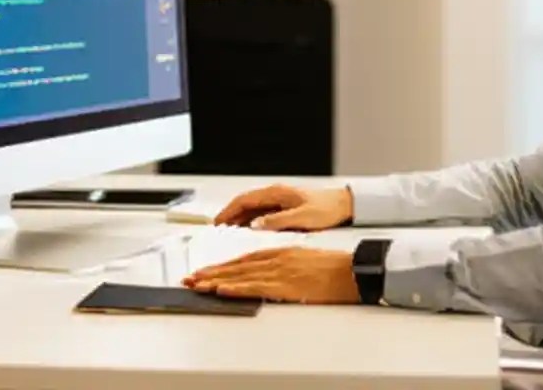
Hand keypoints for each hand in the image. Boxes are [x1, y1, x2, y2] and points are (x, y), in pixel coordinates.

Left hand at [183, 247, 359, 303]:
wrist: (351, 271)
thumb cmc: (333, 268)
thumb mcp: (304, 261)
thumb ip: (284, 265)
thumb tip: (268, 275)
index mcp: (281, 252)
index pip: (244, 259)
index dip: (223, 266)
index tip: (206, 271)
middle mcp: (276, 258)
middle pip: (237, 265)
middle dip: (211, 272)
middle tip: (191, 277)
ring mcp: (279, 271)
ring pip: (240, 275)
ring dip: (215, 280)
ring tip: (196, 285)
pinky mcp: (284, 284)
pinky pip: (254, 286)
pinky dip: (235, 287)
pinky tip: (220, 290)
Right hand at [213, 184, 352, 230]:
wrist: (344, 204)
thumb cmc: (327, 208)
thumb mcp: (302, 217)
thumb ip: (278, 221)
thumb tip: (256, 225)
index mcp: (277, 193)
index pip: (244, 200)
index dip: (228, 211)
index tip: (217, 221)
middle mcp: (276, 195)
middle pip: (246, 203)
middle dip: (230, 215)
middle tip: (217, 228)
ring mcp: (280, 200)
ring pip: (253, 208)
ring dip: (240, 218)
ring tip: (228, 231)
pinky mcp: (285, 208)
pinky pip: (262, 213)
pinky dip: (252, 221)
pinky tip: (249, 231)